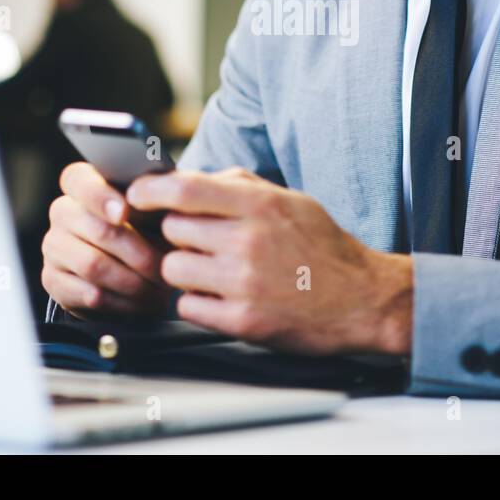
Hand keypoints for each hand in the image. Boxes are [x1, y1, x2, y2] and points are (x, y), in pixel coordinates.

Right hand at [41, 162, 172, 317]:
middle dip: (140, 254)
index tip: (124, 213)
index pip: (79, 180)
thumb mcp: (152, 212)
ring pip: (93, 265)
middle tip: (164, 268)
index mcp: (82, 184)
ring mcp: (53, 246)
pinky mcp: (52, 280)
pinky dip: (120, 301)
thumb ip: (151, 203)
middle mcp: (62, 211)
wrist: (126, 275)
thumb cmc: (144, 232)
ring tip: (157, 289)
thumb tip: (159, 204)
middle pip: (99, 230)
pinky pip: (88, 293)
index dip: (101, 197)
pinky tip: (138, 302)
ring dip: (132, 281)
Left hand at [126, 168, 412, 354]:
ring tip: (211, 272)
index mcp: (260, 205)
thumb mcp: (290, 200)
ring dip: (184, 270)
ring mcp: (244, 283)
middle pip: (172, 229)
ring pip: (173, 269)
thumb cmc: (322, 248)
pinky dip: (197, 302)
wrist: (363, 300)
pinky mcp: (242, 321)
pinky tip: (222, 297)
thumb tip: (186, 178)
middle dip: (177, 235)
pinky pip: (187, 306)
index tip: (137, 195)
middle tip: (197, 242)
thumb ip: (239, 186)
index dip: (149, 190)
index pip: (184, 188)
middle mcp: (249, 240)